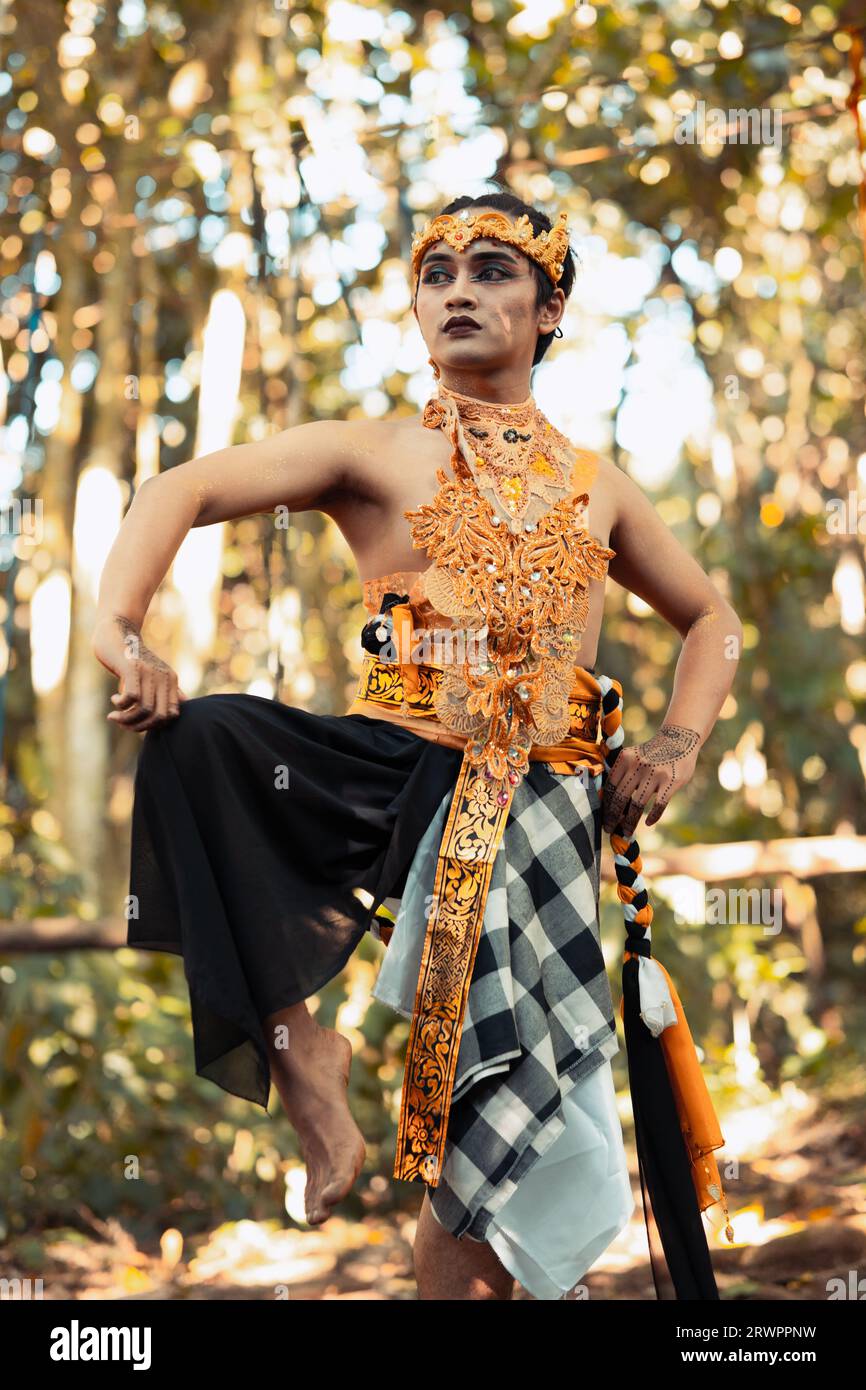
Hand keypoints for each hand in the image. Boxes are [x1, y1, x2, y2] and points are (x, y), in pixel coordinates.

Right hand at [92, 616, 187, 732]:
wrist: (116, 633)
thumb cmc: (132, 660)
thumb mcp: (152, 676)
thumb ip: (167, 691)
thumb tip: (180, 708)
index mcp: (171, 680)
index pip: (172, 715)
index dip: (155, 726)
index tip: (137, 724)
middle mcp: (164, 676)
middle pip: (159, 716)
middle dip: (139, 727)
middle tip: (122, 723)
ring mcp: (149, 672)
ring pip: (144, 710)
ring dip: (126, 719)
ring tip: (114, 716)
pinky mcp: (133, 668)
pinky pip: (132, 697)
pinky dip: (121, 705)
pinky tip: (114, 700)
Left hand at [601, 723, 699, 837]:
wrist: (679, 739)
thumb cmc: (651, 753)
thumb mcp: (633, 755)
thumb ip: (622, 773)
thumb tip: (610, 802)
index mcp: (625, 759)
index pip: (610, 787)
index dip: (605, 806)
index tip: (603, 818)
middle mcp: (638, 766)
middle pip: (620, 798)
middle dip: (613, 818)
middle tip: (610, 830)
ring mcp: (655, 774)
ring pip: (637, 805)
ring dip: (630, 822)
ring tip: (627, 832)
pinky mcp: (671, 782)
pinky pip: (658, 805)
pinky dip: (653, 817)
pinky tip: (648, 823)